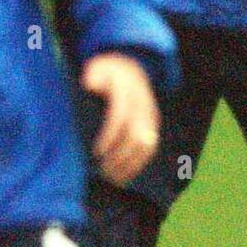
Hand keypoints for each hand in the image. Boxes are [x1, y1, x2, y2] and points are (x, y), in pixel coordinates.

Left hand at [80, 53, 161, 185]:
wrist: (131, 67)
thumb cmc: (107, 72)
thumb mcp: (97, 67)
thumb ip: (94, 75)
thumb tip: (92, 85)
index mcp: (128, 90)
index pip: (120, 117)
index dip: (109, 137)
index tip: (97, 152)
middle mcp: (143, 104)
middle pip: (135, 135)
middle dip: (119, 156)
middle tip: (102, 171)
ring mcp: (151, 115)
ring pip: (146, 145)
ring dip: (130, 164)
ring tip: (112, 179)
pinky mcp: (154, 124)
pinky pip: (151, 148)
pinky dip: (139, 164)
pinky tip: (125, 177)